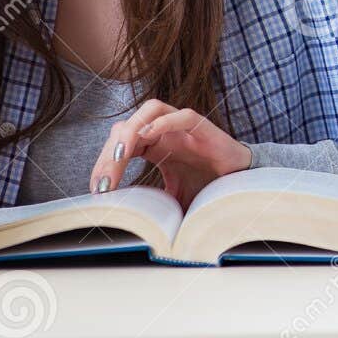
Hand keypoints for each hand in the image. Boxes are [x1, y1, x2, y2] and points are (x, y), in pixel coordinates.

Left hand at [91, 98, 250, 207]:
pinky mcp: (203, 128)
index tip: (97, 189)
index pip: (119, 143)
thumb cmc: (205, 189)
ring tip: (119, 156)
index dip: (104, 162)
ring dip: (132, 130)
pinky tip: (147, 137)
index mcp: (153, 145)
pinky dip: (163, 122)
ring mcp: (183, 127)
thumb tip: (127, 228)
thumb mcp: (170, 200)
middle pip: (128, 126)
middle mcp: (164, 131)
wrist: (239, 185)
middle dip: (111, 152)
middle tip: (103, 182)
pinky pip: (182, 116)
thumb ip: (150, 205)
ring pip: (150, 110)